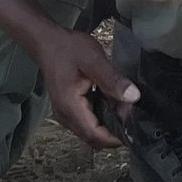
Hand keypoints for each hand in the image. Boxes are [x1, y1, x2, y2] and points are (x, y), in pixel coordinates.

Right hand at [32, 24, 137, 150]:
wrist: (48, 42)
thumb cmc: (68, 49)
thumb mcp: (94, 60)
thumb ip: (113, 79)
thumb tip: (133, 97)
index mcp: (70, 107)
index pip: (95, 135)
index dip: (115, 137)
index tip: (132, 127)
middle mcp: (65, 116)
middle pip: (93, 138)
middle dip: (113, 131)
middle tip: (129, 112)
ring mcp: (65, 115)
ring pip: (90, 132)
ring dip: (108, 125)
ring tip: (122, 106)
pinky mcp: (68, 110)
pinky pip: (87, 123)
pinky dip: (101, 118)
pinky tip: (111, 102)